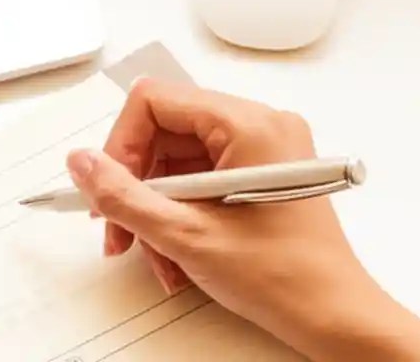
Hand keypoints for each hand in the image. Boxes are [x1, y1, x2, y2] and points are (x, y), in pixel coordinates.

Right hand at [66, 78, 419, 360]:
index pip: (156, 101)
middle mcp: (260, 127)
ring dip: (155, 209)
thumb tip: (84, 165)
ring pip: (180, 162)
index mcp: (249, 125)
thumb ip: (125, 196)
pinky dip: (181, 215)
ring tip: (150, 253)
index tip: (104, 184)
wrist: (335, 317)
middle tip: (115, 227)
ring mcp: (264, 151)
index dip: (121, 144)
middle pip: (166, 132)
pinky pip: (203, 180)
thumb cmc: (287, 277)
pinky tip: (175, 255)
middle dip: (135, 185)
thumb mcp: (187, 236)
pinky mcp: (262, 175)